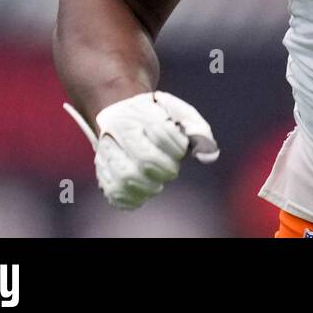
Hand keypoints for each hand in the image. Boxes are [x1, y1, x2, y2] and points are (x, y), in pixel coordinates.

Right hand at [63, 91, 219, 208]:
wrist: (120, 113)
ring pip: (126, 178)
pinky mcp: (102, 170)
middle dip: (165, 168)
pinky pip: (114, 192)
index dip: (177, 146)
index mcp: (140, 112)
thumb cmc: (158, 117)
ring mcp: (107, 151)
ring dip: (148, 187)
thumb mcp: (180, 114)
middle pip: (145, 159)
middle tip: (171, 170)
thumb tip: (210, 157)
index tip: (181, 149)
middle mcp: (118, 131)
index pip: (161, 132)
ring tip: (157, 184)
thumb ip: (199, 132)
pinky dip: (131, 199)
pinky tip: (142, 194)